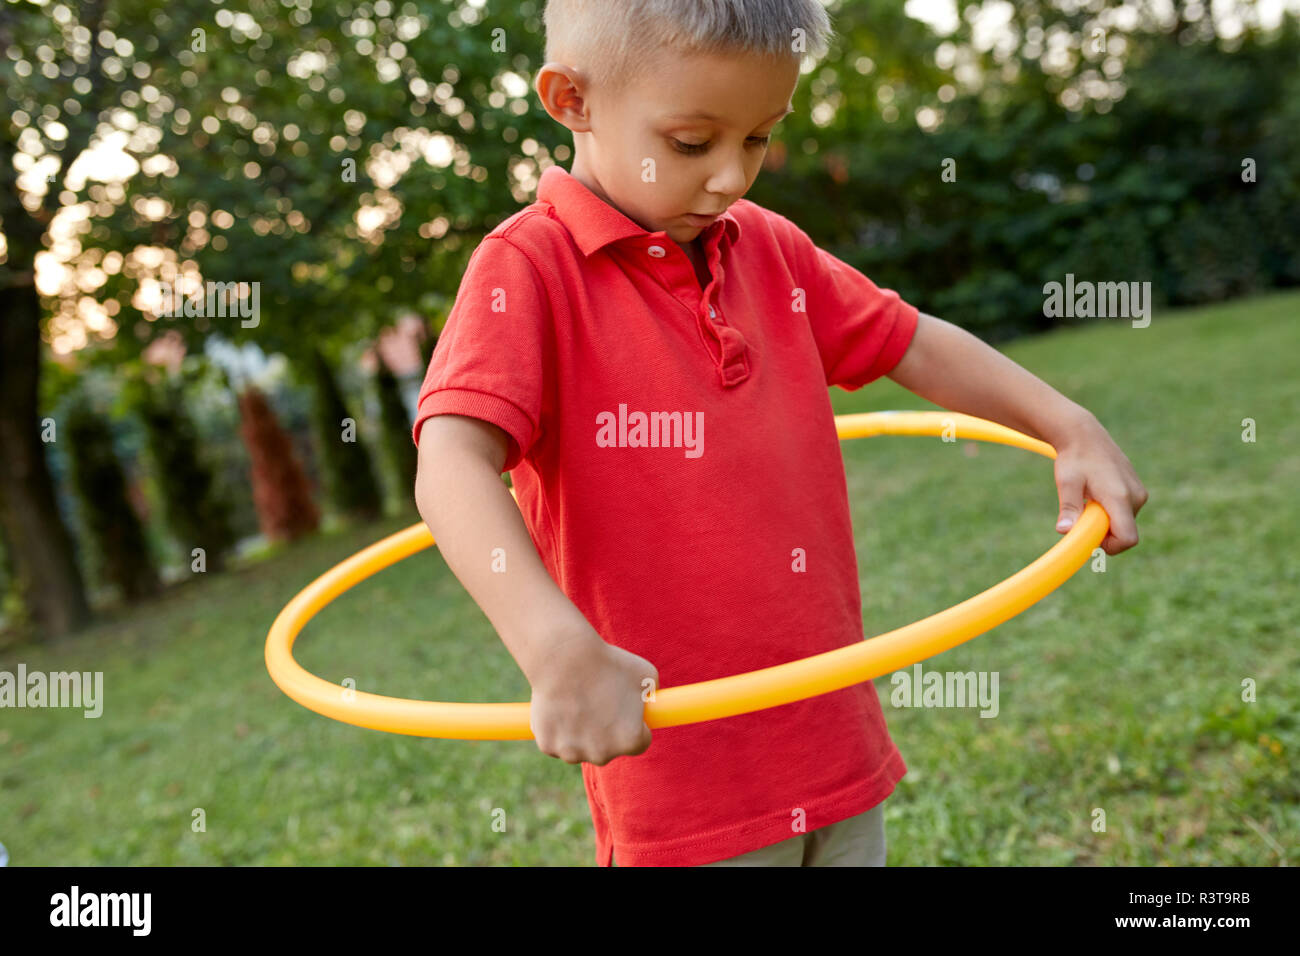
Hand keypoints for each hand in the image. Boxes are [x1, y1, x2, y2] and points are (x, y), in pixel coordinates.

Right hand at [526, 620, 657, 766]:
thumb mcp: (646, 675)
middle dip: (605, 731)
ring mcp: (572, 752)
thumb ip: (651, 696)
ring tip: (576, 701)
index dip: (636, 726)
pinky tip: (558, 706)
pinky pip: (556, 741)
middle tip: (598, 702)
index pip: (640, 742)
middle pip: (607, 748)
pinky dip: (556, 729)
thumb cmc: (607, 663)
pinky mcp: (547, 745)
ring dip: (580, 733)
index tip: (626, 712)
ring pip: (579, 747)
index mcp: (630, 741)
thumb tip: (649, 704)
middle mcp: (602, 754)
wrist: (565, 657)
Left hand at [1051, 415, 1148, 554]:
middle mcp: (1136, 496)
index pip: (1127, 539)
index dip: (1110, 546)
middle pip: (1125, 533)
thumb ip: (1069, 508)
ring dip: (1106, 520)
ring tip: (1090, 499)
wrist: (1085, 435)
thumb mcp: (1067, 483)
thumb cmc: (1074, 459)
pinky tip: (1097, 494)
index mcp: (1120, 497)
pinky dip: (1111, 511)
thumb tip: (1063, 531)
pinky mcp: (1138, 490)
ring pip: (1125, 523)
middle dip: (1103, 532)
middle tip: (1083, 513)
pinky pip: (1126, 513)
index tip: (1089, 536)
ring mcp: (1139, 493)